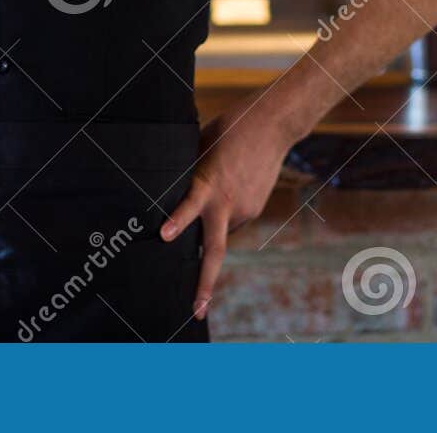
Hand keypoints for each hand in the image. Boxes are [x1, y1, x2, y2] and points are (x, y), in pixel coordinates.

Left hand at [160, 102, 291, 319]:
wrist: (273, 125)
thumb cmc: (229, 129)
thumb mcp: (200, 146)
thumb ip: (189, 175)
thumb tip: (172, 194)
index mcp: (210, 184)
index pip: (191, 206)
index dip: (178, 221)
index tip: (164, 235)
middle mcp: (228, 204)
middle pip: (215, 250)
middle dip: (204, 284)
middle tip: (197, 311)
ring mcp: (245, 209)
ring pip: (221, 231)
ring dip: (211, 225)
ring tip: (214, 193)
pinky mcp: (255, 208)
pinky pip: (233, 219)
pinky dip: (225, 212)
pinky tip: (229, 185)